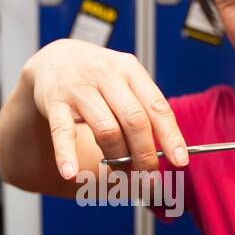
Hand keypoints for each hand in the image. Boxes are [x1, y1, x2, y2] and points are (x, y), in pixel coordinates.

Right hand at [25, 39, 188, 177]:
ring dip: (117, 159)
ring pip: (106, 130)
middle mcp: (107, 75)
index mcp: (130, 70)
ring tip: (121, 174)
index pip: (157, 106)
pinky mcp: (54, 102)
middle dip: (145, 155)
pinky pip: (62, 132)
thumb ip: (143, 111)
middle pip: (134, 121)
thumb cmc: (98, 77)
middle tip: (148, 177)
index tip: (180, 161)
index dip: (171, 136)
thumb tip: (164, 153)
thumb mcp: (125, 81)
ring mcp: (79, 88)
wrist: (55, 58)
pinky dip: (66, 154)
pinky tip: (71, 173)